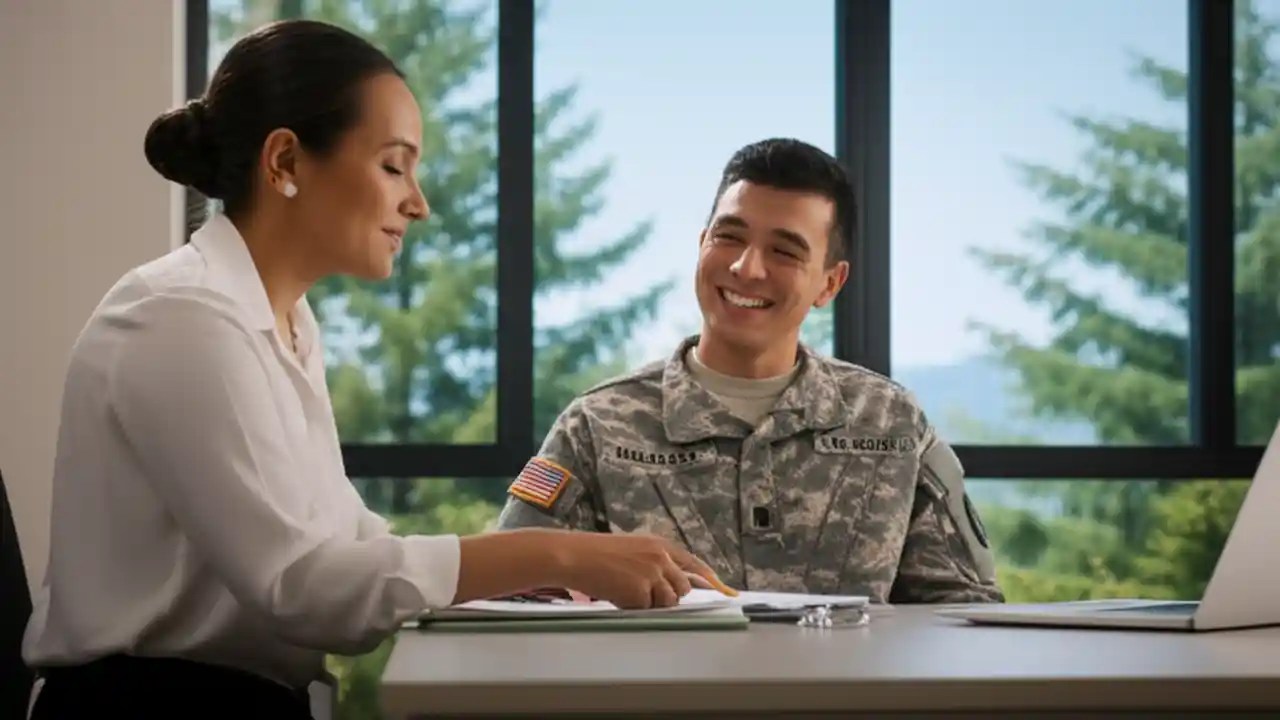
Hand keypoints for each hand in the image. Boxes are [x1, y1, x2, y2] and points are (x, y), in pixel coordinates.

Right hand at [549, 532, 726, 609]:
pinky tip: (618, 595)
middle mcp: (661, 557)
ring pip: (668, 601)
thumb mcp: (632, 550)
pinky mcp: (642, 590)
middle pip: (682, 587)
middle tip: (644, 594)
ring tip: (626, 592)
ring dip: (652, 603)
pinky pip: (648, 609)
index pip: (692, 562)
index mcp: (659, 544)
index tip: (725, 589)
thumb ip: (654, 562)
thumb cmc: (596, 554)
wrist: (576, 556)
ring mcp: (653, 573)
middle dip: (669, 595)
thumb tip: (671, 583)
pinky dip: (635, 608)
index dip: (709, 578)